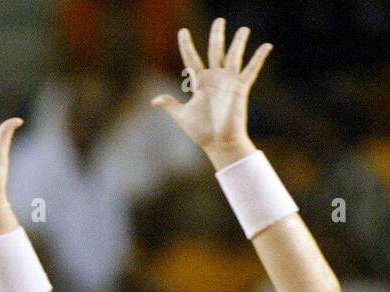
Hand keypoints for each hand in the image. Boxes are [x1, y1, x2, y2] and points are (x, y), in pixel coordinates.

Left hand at [151, 18, 270, 166]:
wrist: (217, 142)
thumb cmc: (200, 131)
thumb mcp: (182, 116)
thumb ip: (170, 105)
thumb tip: (154, 100)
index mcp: (199, 82)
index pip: (191, 58)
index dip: (186, 45)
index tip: (182, 31)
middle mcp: (214, 78)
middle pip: (214, 51)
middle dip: (217, 36)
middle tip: (219, 20)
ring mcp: (228, 81)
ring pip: (233, 56)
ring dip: (238, 43)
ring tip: (244, 29)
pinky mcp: (240, 88)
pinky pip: (251, 70)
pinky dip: (258, 59)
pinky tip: (266, 46)